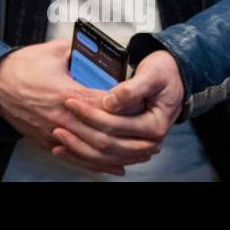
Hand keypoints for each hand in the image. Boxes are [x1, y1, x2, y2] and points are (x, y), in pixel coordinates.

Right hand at [0, 40, 160, 175]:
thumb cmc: (21, 67)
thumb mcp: (53, 51)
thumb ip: (79, 52)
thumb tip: (98, 51)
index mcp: (68, 93)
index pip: (108, 106)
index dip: (130, 110)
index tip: (146, 109)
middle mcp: (64, 117)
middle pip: (106, 134)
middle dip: (133, 139)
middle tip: (154, 139)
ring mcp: (56, 133)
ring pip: (95, 151)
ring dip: (122, 156)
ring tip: (142, 154)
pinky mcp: (48, 142)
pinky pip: (78, 159)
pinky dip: (99, 166)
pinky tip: (115, 167)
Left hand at [56, 49, 182, 174]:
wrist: (172, 78)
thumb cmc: (163, 73)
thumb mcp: (151, 75)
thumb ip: (131, 89)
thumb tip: (109, 101)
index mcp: (154, 125)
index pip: (115, 125)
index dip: (91, 115)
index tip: (71, 102)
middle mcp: (147, 140)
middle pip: (108, 145)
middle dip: (81, 133)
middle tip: (57, 122)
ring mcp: (138, 145)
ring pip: (105, 156)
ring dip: (80, 149)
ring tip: (57, 137)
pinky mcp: (128, 144)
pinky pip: (105, 157)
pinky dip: (86, 154)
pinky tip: (68, 149)